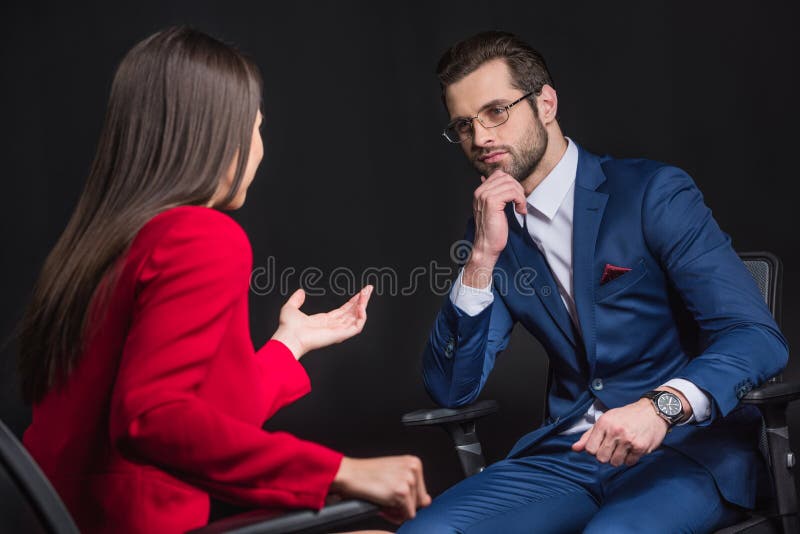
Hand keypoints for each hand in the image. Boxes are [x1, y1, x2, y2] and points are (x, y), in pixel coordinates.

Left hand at [271, 285, 372, 359]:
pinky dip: (362, 316)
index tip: (360, 292)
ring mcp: (338, 331)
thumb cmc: (288, 327)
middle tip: (369, 288)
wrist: (288, 337)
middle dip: (362, 300)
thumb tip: (301, 291)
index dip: (352, 301)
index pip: (343, 310)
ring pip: (357, 317)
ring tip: (366, 293)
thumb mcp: (291, 308)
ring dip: (363, 305)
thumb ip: (296, 299)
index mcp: (324, 321)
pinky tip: (362, 305)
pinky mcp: (341, 335)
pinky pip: (357, 326)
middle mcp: (333, 326)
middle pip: (352, 312)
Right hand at [330, 455, 430, 523]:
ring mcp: (409, 480)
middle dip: (402, 505)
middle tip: (385, 498)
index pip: (421, 491)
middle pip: (419, 501)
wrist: (350, 474)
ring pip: (413, 509)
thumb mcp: (394, 475)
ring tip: (382, 499)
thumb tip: (427, 501)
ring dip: (397, 510)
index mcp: (413, 462)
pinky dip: (394, 515)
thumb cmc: (367, 474)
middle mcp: (414, 469)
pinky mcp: (402, 492)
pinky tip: (382, 505)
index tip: (392, 494)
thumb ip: (413, 488)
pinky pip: (407, 515)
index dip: (406, 498)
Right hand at [463, 170, 526, 287]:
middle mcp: (480, 192)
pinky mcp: (492, 202)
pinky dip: (520, 201)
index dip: (512, 183)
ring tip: (520, 207)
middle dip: (518, 189)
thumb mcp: (493, 208)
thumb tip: (503, 184)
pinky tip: (520, 210)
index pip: (499, 175)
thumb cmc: (492, 229)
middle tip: (520, 203)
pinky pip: (512, 193)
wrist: (487, 245)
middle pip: (506, 178)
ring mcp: (485, 196)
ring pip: (511, 185)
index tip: (516, 197)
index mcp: (480, 192)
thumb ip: (495, 195)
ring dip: (520, 196)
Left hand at [571, 398, 668, 466]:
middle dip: (605, 456)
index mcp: (604, 423)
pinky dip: (630, 459)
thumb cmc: (627, 416)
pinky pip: (629, 463)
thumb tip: (574, 449)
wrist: (652, 411)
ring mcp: (628, 440)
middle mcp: (615, 431)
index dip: (594, 451)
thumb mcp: (606, 420)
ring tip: (623, 448)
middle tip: (612, 448)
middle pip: (601, 458)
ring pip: (615, 463)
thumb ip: (589, 435)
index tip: (600, 446)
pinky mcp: (640, 447)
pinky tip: (632, 448)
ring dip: (618, 458)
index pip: (590, 449)